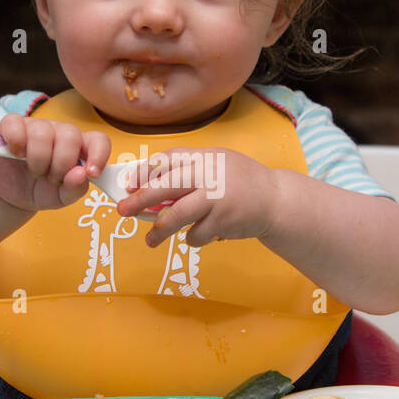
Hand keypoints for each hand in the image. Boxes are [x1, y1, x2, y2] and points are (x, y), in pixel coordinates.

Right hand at [0, 114, 111, 212]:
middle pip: (70, 135)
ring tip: (36, 171)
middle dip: (61, 164)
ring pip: (42, 132)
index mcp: (80, 147)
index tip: (92, 173)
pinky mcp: (12, 126)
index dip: (99, 155)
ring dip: (38, 159)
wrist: (14, 194)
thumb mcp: (62, 197)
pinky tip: (17, 154)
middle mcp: (60, 132)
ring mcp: (36, 126)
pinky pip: (13, 123)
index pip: (99, 140)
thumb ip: (75, 188)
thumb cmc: (43, 190)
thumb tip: (81, 174)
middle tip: (52, 179)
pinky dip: (15, 141)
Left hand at [116, 147, 281, 247]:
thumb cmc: (240, 182)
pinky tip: (198, 235)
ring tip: (149, 240)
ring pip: (175, 217)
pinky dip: (192, 238)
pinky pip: (195, 235)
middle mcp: (207, 175)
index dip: (143, 172)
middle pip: (164, 188)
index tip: (128, 184)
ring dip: (159, 231)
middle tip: (123, 210)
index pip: (166, 161)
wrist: (275, 199)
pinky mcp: (222, 221)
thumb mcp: (217, 163)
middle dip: (139, 201)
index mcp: (203, 157)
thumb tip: (150, 188)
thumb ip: (189, 171)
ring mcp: (215, 198)